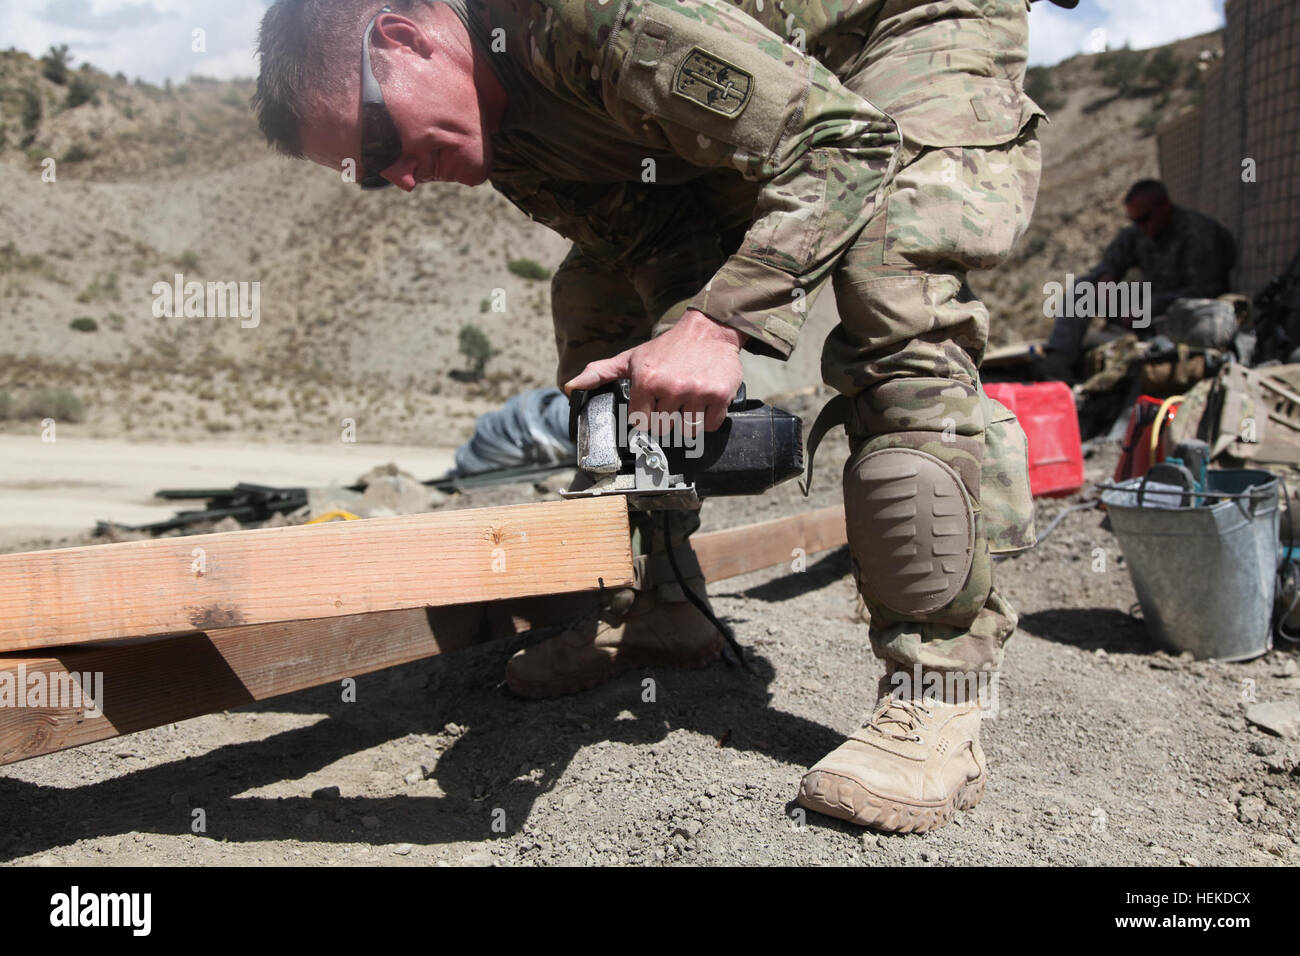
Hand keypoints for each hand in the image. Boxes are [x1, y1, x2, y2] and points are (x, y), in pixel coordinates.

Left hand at [564, 309, 746, 431]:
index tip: (653, 404)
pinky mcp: (720, 396)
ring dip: (688, 421)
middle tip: (672, 400)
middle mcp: (671, 387)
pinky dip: (708, 419)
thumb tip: (570, 387)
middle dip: (667, 418)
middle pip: (664, 429)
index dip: (647, 415)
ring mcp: (697, 392)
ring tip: (688, 400)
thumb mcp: (631, 358)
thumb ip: (600, 373)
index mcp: (646, 380)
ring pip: (688, 431)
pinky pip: (710, 426)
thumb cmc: (668, 348)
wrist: (709, 330)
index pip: (641, 422)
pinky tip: (703, 401)